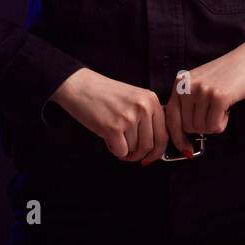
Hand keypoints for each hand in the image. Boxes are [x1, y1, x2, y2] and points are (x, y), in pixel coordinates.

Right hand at [51, 69, 167, 163]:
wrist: (81, 86)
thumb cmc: (105, 94)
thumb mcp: (134, 98)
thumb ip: (148, 117)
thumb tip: (155, 145)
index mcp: (151, 100)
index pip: (163, 135)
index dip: (157, 152)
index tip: (150, 158)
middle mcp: (143, 108)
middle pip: (149, 146)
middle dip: (139, 155)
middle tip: (130, 155)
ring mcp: (128, 118)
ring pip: (134, 149)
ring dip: (124, 150)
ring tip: (114, 136)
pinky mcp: (112, 128)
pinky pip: (120, 151)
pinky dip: (114, 149)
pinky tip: (108, 138)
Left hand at [163, 40, 244, 158]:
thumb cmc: (228, 74)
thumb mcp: (201, 83)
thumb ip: (189, 102)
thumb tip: (182, 133)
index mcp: (180, 82)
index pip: (171, 117)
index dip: (177, 137)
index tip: (185, 149)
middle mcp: (188, 86)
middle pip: (188, 126)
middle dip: (202, 127)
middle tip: (215, 115)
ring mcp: (203, 91)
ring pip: (202, 128)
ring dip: (214, 124)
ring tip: (222, 108)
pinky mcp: (219, 97)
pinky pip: (215, 126)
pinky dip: (223, 124)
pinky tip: (228, 110)